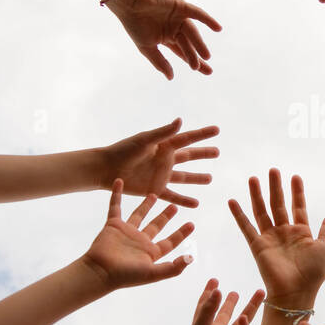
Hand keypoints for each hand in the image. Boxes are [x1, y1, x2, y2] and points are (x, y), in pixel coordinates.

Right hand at [82, 180, 193, 288]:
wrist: (100, 272)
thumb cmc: (126, 276)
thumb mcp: (153, 273)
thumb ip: (173, 267)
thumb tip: (191, 259)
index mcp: (150, 252)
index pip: (170, 241)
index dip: (181, 233)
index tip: (191, 224)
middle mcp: (140, 241)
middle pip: (156, 225)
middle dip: (165, 216)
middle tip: (174, 206)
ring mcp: (126, 232)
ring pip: (139, 214)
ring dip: (146, 204)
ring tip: (154, 194)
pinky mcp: (113, 225)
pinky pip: (115, 206)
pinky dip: (117, 194)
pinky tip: (119, 181)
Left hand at [98, 118, 219, 207]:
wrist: (107, 169)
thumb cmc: (124, 151)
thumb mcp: (145, 141)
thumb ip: (163, 133)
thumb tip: (180, 121)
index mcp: (164, 145)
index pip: (188, 139)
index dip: (202, 134)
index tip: (217, 129)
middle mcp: (165, 160)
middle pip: (189, 156)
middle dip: (203, 154)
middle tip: (217, 151)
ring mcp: (161, 175)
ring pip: (184, 177)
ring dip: (197, 178)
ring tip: (210, 178)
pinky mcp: (155, 190)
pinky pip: (173, 196)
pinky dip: (184, 200)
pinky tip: (195, 204)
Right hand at [106, 0, 221, 79]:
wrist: (129, 4)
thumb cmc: (135, 25)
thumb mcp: (147, 48)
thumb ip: (160, 62)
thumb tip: (171, 77)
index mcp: (166, 38)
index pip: (183, 53)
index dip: (193, 61)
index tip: (204, 71)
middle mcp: (174, 28)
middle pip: (189, 45)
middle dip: (197, 57)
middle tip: (207, 69)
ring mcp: (178, 17)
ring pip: (192, 33)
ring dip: (199, 44)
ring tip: (206, 56)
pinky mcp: (181, 6)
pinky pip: (197, 13)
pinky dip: (208, 20)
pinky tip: (218, 28)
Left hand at [178, 278, 264, 324]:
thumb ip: (208, 310)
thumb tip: (218, 289)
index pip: (206, 306)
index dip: (209, 294)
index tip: (214, 281)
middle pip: (226, 313)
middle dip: (231, 302)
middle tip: (235, 292)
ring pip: (242, 321)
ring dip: (250, 308)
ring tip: (260, 293)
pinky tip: (243, 318)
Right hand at [228, 170, 324, 306]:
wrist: (297, 292)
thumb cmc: (314, 273)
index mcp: (301, 232)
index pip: (298, 207)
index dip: (297, 192)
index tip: (295, 176)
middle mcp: (284, 233)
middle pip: (278, 204)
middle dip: (276, 187)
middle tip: (273, 170)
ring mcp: (270, 238)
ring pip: (262, 211)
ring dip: (258, 195)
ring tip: (254, 178)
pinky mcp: (258, 246)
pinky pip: (247, 228)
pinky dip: (239, 215)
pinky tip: (232, 201)